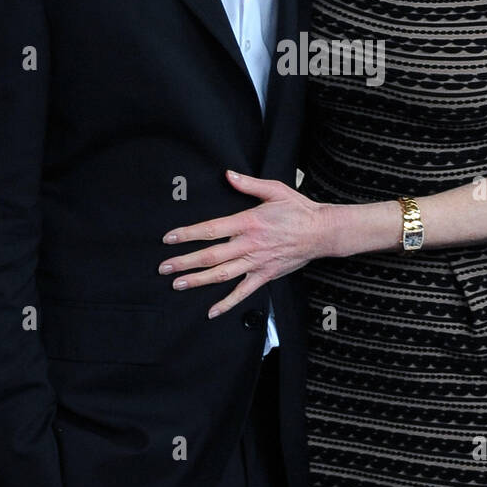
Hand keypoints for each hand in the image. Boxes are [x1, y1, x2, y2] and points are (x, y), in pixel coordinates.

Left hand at [161, 171, 328, 317]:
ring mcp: (257, 262)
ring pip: (222, 274)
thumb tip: (228, 175)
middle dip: (185, 261)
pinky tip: (212, 311)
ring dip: (198, 280)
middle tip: (164, 267)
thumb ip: (249, 184)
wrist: (321, 232)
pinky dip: (227, 303)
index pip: (211, 229)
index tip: (170, 238)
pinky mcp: (265, 275)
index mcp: (249, 222)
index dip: (188, 234)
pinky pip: (243, 292)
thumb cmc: (299, 210)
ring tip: (178, 284)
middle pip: (211, 255)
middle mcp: (249, 244)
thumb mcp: (275, 190)